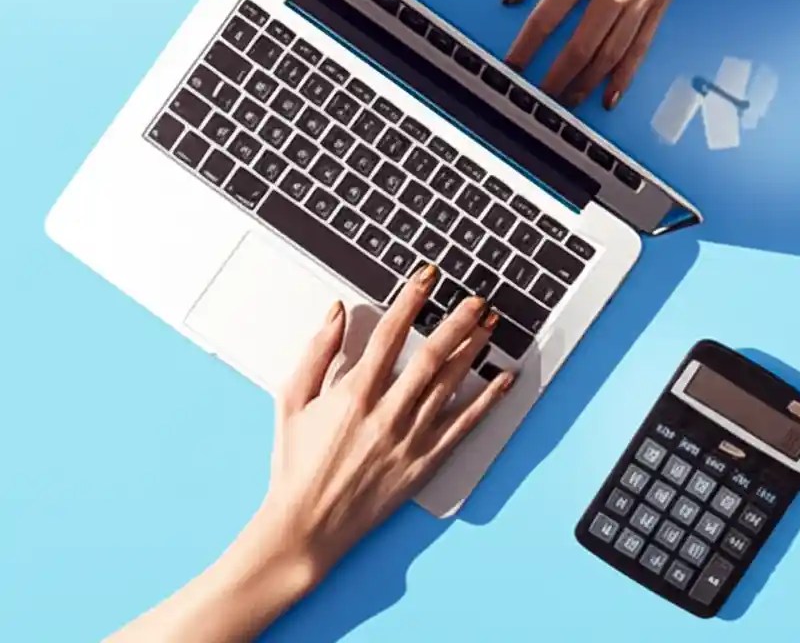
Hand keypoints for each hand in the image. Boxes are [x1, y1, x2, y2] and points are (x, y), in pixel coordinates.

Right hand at [107, 266, 513, 641]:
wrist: (307, 525)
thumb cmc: (296, 464)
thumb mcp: (292, 401)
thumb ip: (317, 352)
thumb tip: (336, 311)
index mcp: (354, 394)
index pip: (390, 334)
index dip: (411, 300)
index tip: (428, 276)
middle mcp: (387, 413)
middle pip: (432, 356)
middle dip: (458, 321)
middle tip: (478, 298)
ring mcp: (410, 439)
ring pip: (451, 385)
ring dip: (474, 350)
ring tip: (491, 324)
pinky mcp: (426, 462)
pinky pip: (464, 425)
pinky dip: (488, 400)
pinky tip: (504, 380)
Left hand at [502, 0, 697, 108]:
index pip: (549, 17)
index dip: (527, 46)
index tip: (513, 66)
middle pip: (581, 45)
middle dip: (558, 76)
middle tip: (540, 97)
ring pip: (611, 53)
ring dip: (587, 82)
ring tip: (569, 101)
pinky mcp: (661, 4)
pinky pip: (641, 47)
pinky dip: (625, 76)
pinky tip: (610, 95)